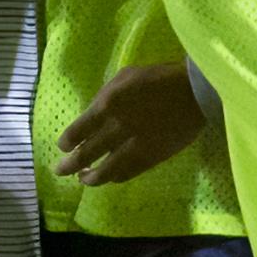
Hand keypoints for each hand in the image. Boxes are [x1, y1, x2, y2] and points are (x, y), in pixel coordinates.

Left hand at [53, 63, 206, 186]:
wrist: (195, 93)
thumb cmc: (159, 78)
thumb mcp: (126, 76)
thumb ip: (106, 96)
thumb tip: (94, 114)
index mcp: (107, 106)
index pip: (77, 132)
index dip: (67, 143)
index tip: (63, 147)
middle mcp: (117, 130)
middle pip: (87, 155)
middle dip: (70, 165)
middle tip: (60, 171)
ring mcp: (135, 147)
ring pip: (106, 171)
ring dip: (91, 178)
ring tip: (84, 179)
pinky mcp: (151, 159)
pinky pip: (127, 174)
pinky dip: (114, 178)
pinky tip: (109, 177)